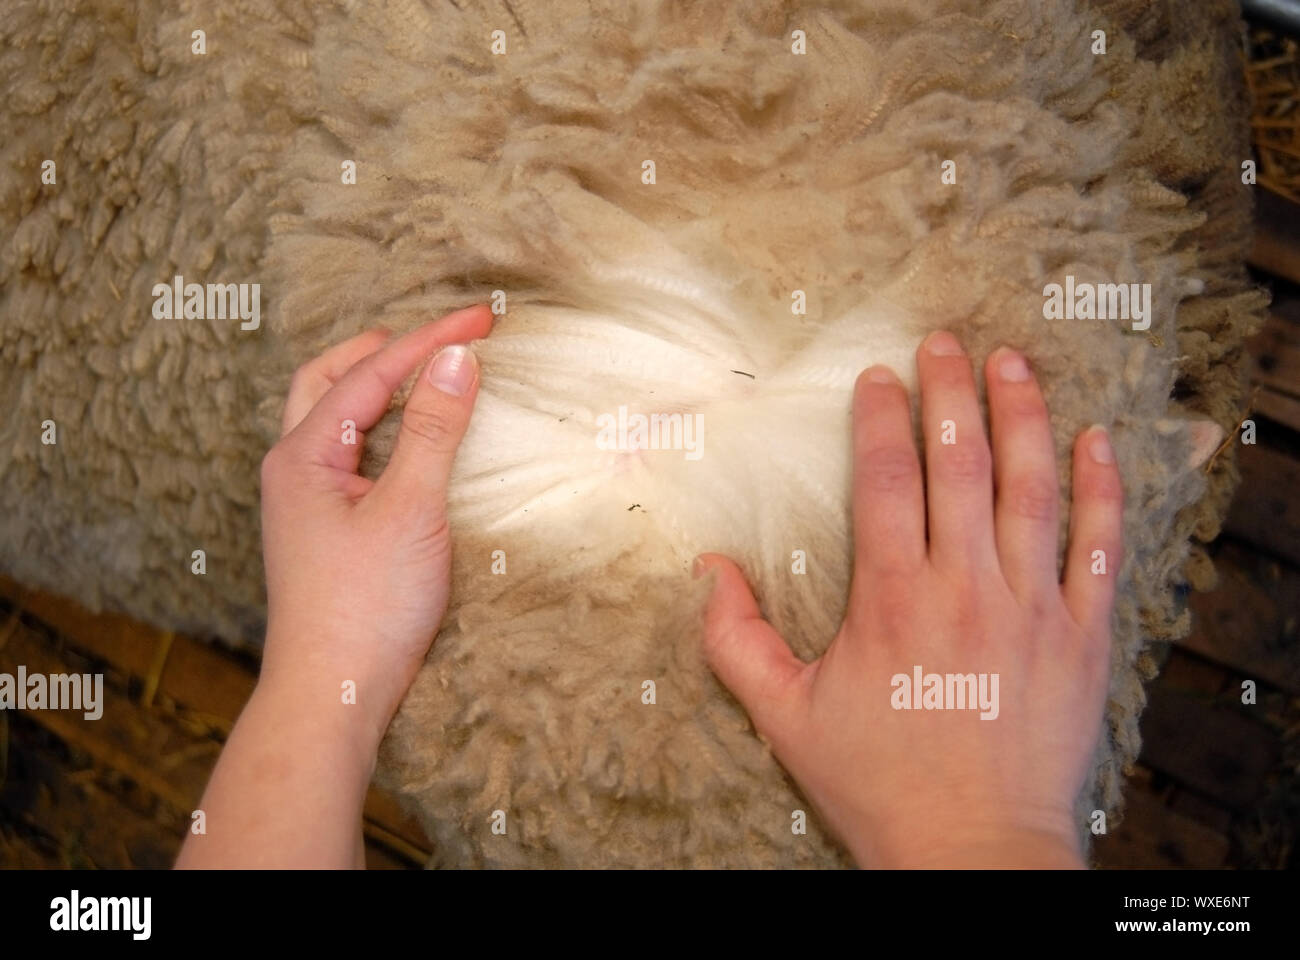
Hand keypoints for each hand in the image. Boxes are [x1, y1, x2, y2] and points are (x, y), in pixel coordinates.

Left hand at [259, 304, 491, 745]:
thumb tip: (458, 359)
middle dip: (385, 349)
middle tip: (442, 335)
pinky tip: (407, 439)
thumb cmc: (366, 608)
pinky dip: (377, 426)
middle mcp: (293, 469)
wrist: (334, 693)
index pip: (373, 375)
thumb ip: (435, 430)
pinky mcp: (323, 529)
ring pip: (331, 415)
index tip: (484, 319)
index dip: (431, 341)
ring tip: (422, 371)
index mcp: (304, 455)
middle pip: (329, 379)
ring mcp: (304, 501)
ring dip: (374, 384)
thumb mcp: (411, 509)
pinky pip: (345, 452)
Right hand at [699, 330, 1120, 868]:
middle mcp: (965, 587)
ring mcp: (1031, 608)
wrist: (972, 850)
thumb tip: (706, 569)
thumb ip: (735, 639)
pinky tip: (1097, 442)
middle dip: (950, 391)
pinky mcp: (1081, 637)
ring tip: (1013, 361)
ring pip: (1032, 489)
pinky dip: (1103, 492)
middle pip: (959, 464)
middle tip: (945, 340)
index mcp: (892, 597)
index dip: (880, 417)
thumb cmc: (877, 784)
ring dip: (1022, 417)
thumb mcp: (785, 715)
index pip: (884, 478)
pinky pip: (1100, 549)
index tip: (879, 376)